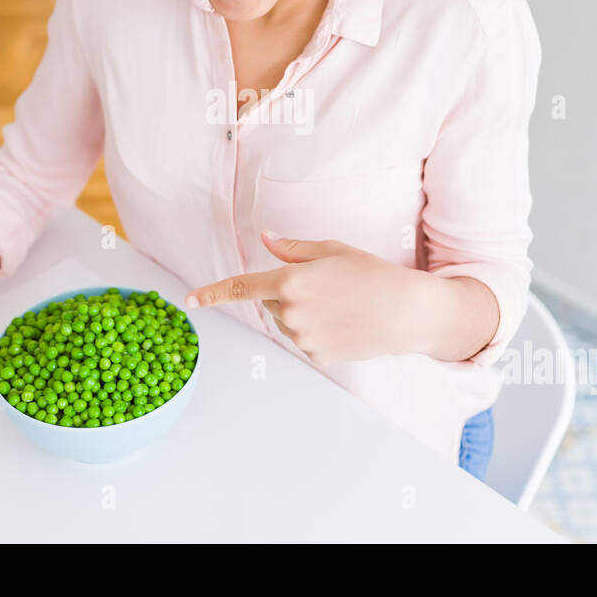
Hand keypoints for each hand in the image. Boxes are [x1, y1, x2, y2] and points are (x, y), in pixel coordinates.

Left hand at [185, 229, 437, 366]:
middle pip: (270, 302)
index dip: (213, 293)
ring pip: (286, 323)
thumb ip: (292, 249)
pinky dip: (317, 330)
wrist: (407, 312)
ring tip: (339, 304)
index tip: (190, 300)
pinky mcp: (317, 356)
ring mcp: (303, 338)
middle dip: (286, 292)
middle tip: (325, 285)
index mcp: (291, 281)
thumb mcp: (332, 250)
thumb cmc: (372, 274)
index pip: (242, 287)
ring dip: (301, 312)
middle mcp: (291, 312)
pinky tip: (343, 322)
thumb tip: (265, 239)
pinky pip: (303, 340)